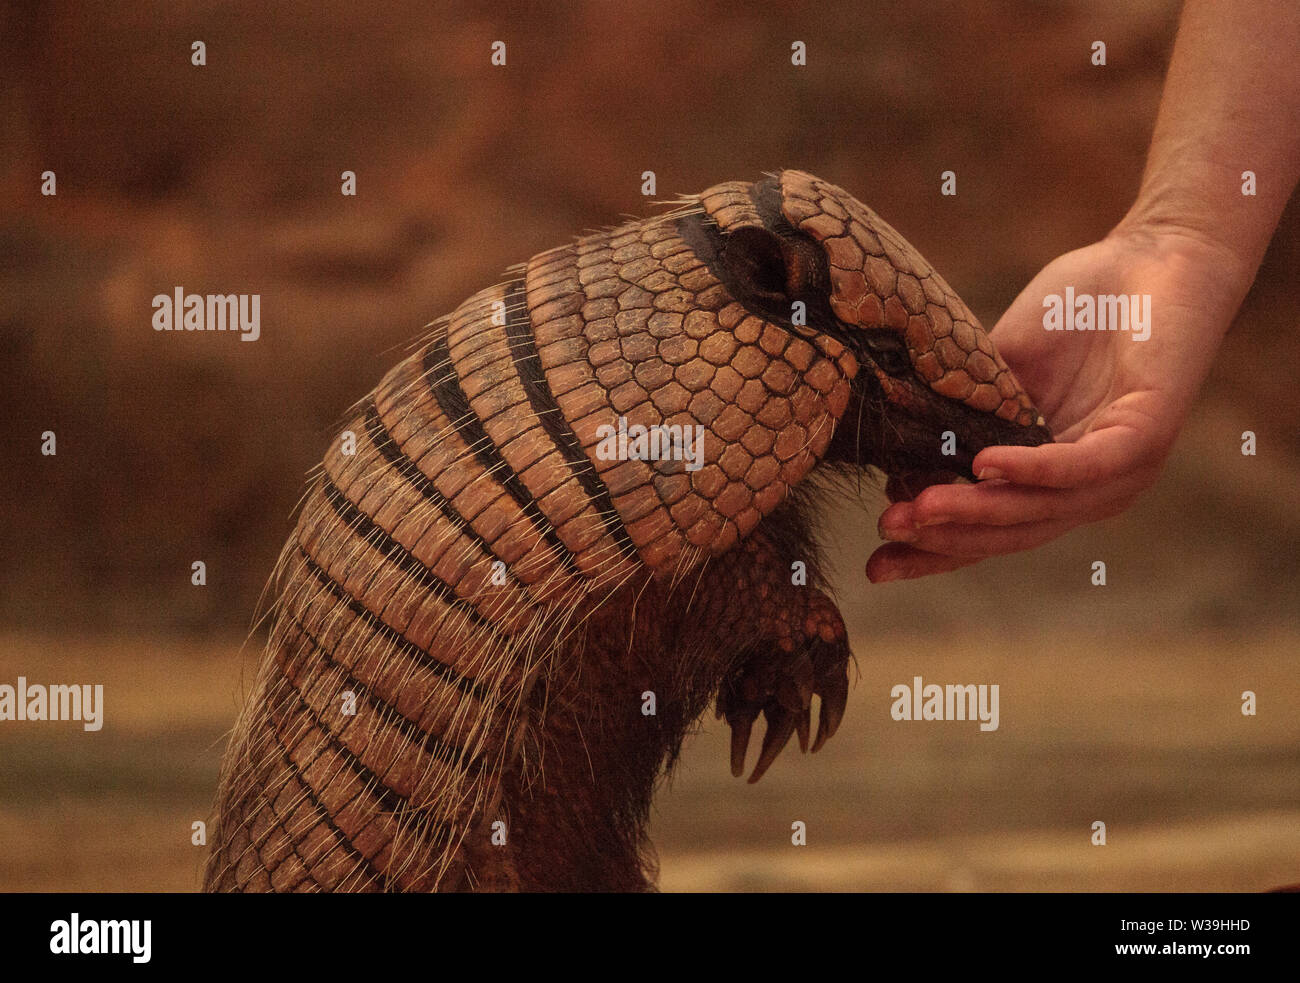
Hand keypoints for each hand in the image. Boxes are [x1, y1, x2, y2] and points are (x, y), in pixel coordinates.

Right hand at [866, 225, 1249, 582]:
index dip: (934, 552)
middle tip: (885, 531)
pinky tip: (983, 467)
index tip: (875, 563)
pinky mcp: (1145, 437)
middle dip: (943, 539)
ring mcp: (1121, 470)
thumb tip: (899, 457)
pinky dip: (1029, 469)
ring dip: (974, 511)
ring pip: (1038, 508)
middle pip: (1010, 533)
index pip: (990, 532)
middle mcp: (1089, 489)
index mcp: (1054, 479)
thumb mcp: (1004, 370)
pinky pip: (1079, 466)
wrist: (1157, 253)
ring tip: (917, 508)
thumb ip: (965, 414)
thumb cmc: (1081, 307)